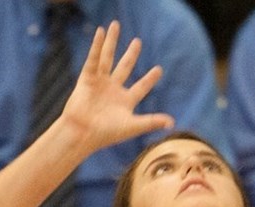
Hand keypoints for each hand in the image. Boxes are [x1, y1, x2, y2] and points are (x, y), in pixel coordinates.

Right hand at [60, 21, 174, 153]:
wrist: (82, 133)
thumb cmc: (107, 133)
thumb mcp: (132, 126)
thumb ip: (152, 121)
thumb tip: (172, 123)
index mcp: (125, 102)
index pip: (141, 87)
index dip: (150, 79)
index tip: (158, 69)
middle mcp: (113, 90)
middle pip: (124, 67)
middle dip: (131, 54)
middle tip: (138, 41)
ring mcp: (99, 84)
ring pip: (107, 58)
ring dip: (111, 42)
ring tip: (115, 25)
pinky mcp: (87, 79)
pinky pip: (93, 59)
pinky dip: (96, 46)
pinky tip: (101, 32)